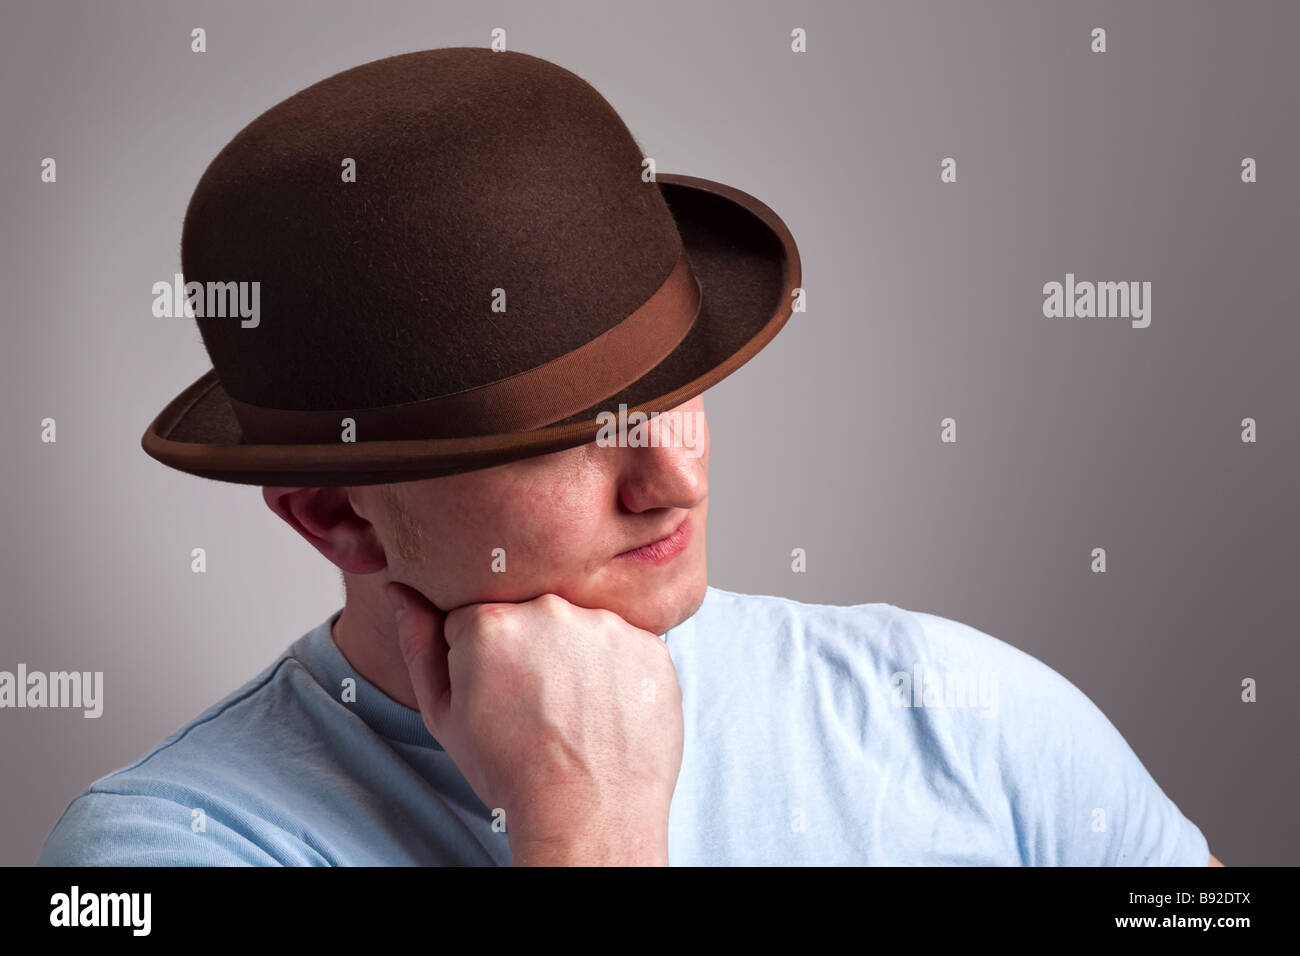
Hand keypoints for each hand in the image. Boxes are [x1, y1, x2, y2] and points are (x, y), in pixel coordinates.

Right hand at [387, 584, 683, 865]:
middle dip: (529, 649)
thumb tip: (400, 590)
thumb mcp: (443, 714)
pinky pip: (625, 643)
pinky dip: (617, 670)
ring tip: (573, 710)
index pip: (477, 617)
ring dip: (576, 655)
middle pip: (531, 613)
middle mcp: (550, 610)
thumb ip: (418, 643)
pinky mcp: (649, 644)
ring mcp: (605, 625)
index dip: (481, 657)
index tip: (495, 692)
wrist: (588, 814)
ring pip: (580, 625)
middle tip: (536, 705)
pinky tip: (606, 709)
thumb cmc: (511, 771)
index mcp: (490, 621)